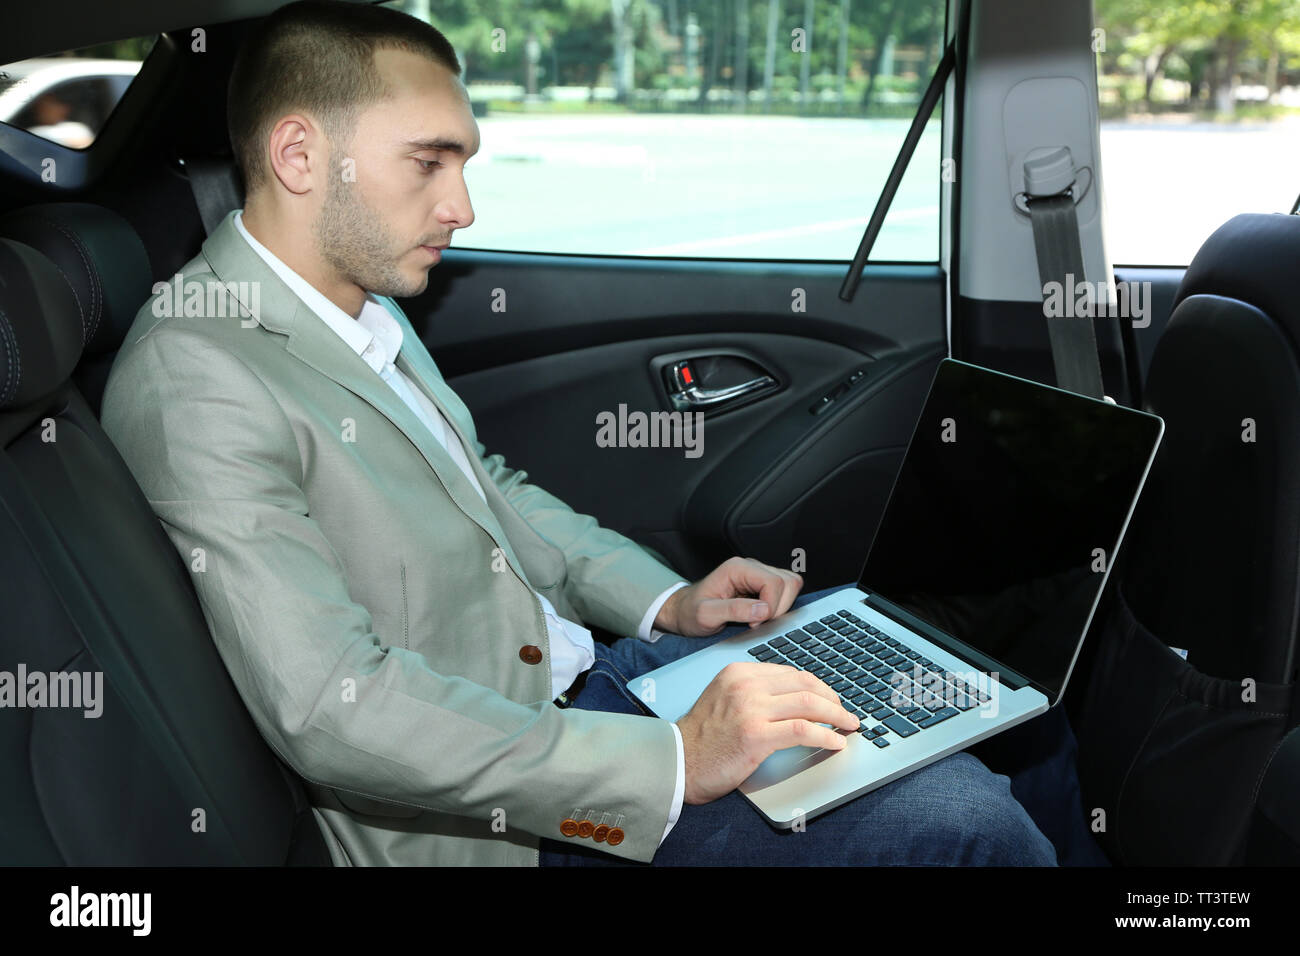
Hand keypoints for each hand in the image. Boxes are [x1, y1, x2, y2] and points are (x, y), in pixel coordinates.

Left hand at [654, 556, 802, 637]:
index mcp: (737, 568)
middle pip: (788, 582)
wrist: (683, 612)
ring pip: (791, 585)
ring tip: (759, 619)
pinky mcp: (762, 586)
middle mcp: (750, 567)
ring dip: (781, 606)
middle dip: (779, 607)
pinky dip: (780, 606)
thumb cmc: (691, 612)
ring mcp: (758, 575)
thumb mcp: (706, 615)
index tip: (755, 623)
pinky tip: (762, 616)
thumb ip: (734, 611)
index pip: (774, 582)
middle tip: (757, 622)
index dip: (771, 606)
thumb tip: (763, 610)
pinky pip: (786, 592)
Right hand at [675, 661, 858, 804]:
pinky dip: (825, 735)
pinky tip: (835, 742)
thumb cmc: (702, 738)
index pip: (791, 673)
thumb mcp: (724, 699)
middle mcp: (745, 684)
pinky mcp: (756, 734)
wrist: (677, 761)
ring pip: (809, 703)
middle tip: (845, 714)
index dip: (818, 687)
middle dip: (832, 699)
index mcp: (739, 673)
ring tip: (848, 727)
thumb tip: (795, 699)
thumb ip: (755, 693)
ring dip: (836, 716)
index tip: (831, 700)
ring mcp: (750, 708)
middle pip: (804, 684)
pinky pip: (802, 730)